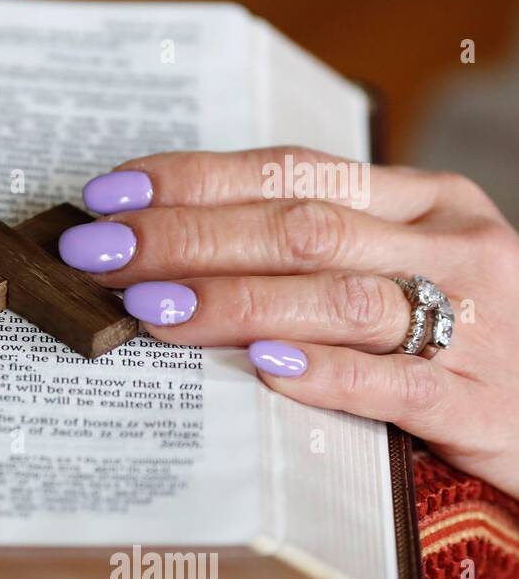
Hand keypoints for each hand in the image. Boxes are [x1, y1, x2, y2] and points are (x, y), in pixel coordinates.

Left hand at [59, 148, 518, 497]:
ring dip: (233, 300)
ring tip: (147, 308)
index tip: (109, 195)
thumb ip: (322, 249)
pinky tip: (264, 368)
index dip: (194, 180)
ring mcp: (476, 325)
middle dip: (186, 237)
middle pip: (301, 228)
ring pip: (340, 298)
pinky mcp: (484, 406)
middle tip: (98, 252)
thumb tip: (176, 244)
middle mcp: (452, 247)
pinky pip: (398, 385)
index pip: (293, 172)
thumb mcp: (409, 266)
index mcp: (425, 202)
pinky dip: (328, 374)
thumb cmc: (466, 334)